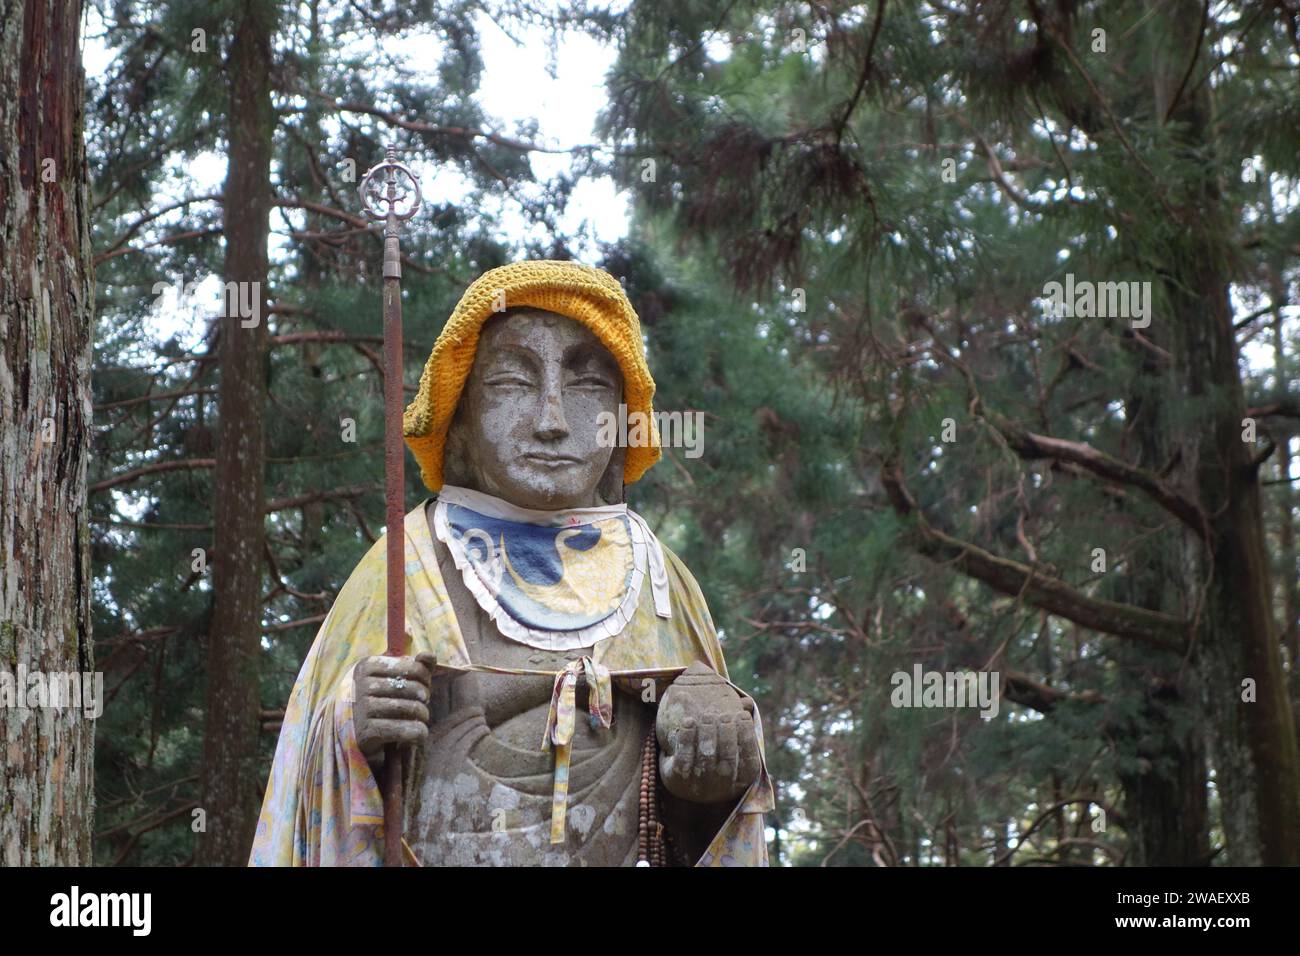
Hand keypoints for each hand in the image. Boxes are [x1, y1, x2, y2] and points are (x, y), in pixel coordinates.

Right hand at [354, 652, 438, 762]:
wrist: (354, 733)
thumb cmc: (380, 699)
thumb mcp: (394, 679)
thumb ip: (415, 666)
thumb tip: (429, 655)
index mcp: (367, 666)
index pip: (414, 668)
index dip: (426, 679)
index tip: (422, 688)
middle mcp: (361, 685)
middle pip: (413, 688)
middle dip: (424, 697)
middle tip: (423, 705)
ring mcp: (362, 708)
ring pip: (411, 708)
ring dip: (423, 715)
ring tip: (421, 718)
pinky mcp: (366, 732)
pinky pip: (405, 730)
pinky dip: (419, 732)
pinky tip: (419, 733)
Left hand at [656, 661, 760, 803]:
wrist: (685, 781)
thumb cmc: (716, 759)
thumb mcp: (731, 747)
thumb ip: (739, 726)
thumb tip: (746, 702)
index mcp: (741, 780)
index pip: (749, 758)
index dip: (747, 735)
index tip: (743, 714)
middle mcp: (722, 786)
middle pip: (728, 758)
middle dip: (727, 733)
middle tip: (724, 715)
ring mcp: (700, 786)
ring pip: (706, 757)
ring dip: (708, 733)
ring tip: (708, 715)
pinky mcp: (679, 780)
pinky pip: (684, 758)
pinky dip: (687, 738)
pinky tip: (689, 721)